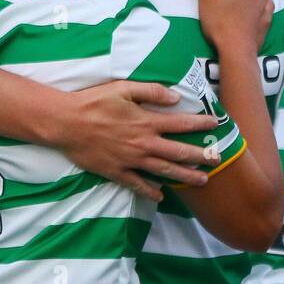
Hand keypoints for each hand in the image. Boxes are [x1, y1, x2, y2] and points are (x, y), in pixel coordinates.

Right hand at [56, 81, 218, 199]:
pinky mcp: (116, 172)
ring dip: (185, 176)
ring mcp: (131, 160)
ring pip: (164, 171)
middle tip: (218, 160)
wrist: (65, 123)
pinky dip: (151, 191)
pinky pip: (138, 185)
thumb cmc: (93, 102)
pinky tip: (161, 195)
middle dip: (201, 156)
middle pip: (179, 152)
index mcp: (146, 122)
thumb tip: (175, 98)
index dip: (201, 124)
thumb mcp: (123, 88)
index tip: (216, 124)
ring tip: (202, 180)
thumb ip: (151, 92)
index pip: (181, 124)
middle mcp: (143, 143)